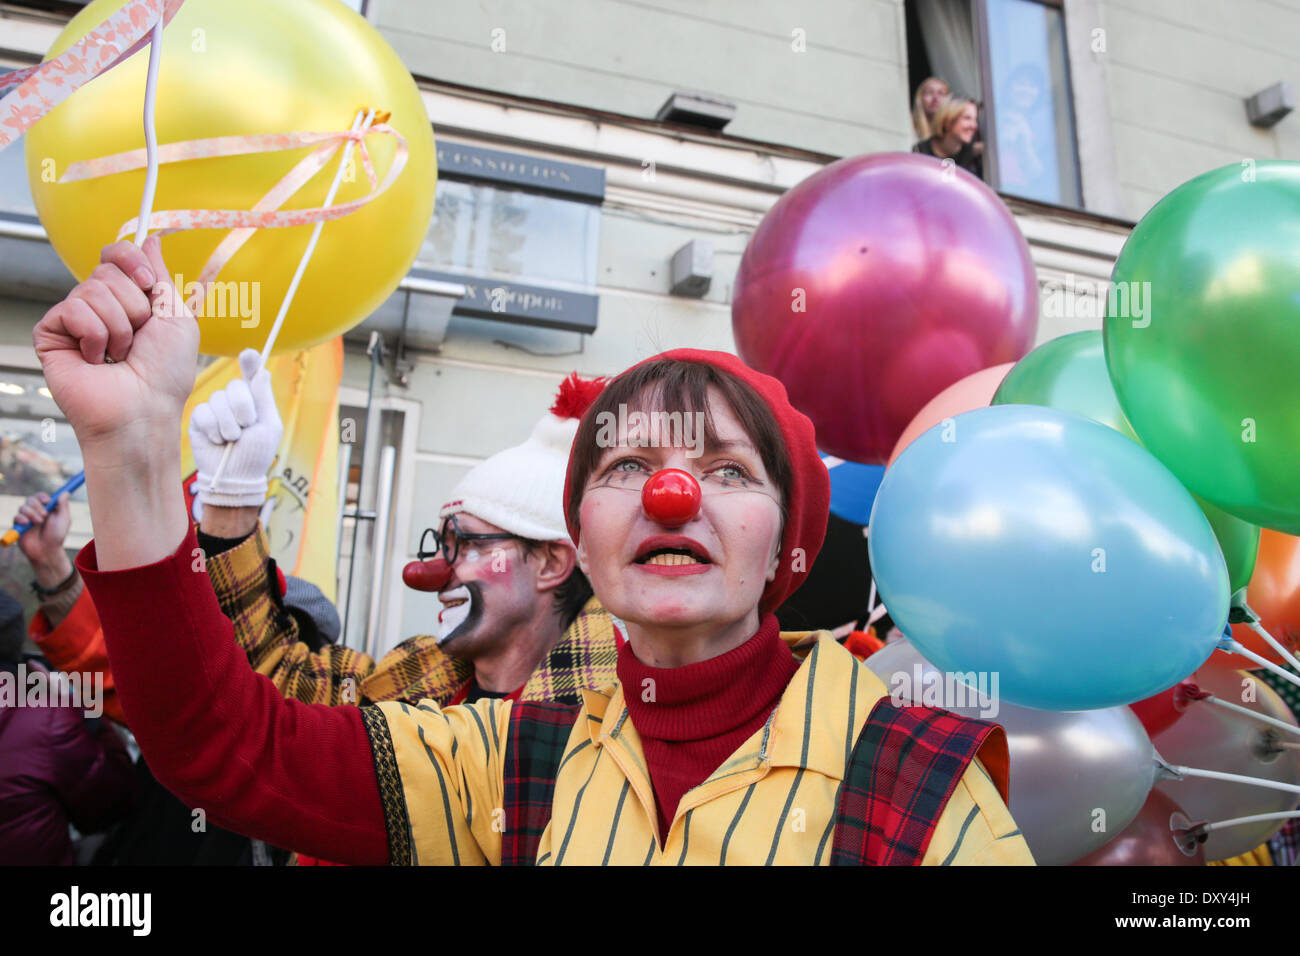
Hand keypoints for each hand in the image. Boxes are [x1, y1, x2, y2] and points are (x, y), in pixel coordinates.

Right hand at [15, 491, 72, 584]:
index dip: (43, 496)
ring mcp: (26, 518)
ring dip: (32, 513)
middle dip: (38, 506)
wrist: (46, 551)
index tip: (47, 501)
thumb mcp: (63, 520)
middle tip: (44, 516)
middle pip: (31, 499)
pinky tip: (28, 524)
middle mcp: (36, 512)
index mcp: (47, 509)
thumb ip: (63, 506)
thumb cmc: (57, 536)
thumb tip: (65, 492)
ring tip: (39, 523)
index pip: (41, 496)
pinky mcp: (19, 525)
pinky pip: (16, 516)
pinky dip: (22, 518)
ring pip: (23, 506)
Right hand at [33, 237, 199, 455]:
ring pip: (92, 289)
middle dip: (134, 305)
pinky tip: (96, 359)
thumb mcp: (176, 318)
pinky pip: (73, 309)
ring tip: (119, 355)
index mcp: (128, 299)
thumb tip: (151, 239)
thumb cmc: (165, 374)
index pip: (116, 254)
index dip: (130, 259)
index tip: (147, 283)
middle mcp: (99, 306)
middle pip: (107, 270)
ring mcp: (73, 320)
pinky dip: (95, 334)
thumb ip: (160, 277)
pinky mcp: (51, 334)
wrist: (145, 410)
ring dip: (119, 326)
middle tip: (137, 339)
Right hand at [189, 348, 281, 508]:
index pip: (251, 374)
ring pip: (218, 400)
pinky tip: (217, 441)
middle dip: (243, 409)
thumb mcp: (268, 427)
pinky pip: (203, 412)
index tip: (249, 354)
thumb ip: (264, 398)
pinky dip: (214, 429)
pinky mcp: (198, 420)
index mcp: (254, 400)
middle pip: (235, 387)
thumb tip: (263, 370)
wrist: (234, 478)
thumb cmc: (255, 454)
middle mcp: (233, 400)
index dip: (250, 362)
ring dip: (229, 424)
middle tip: (246, 428)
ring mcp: (214, 409)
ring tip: (232, 440)